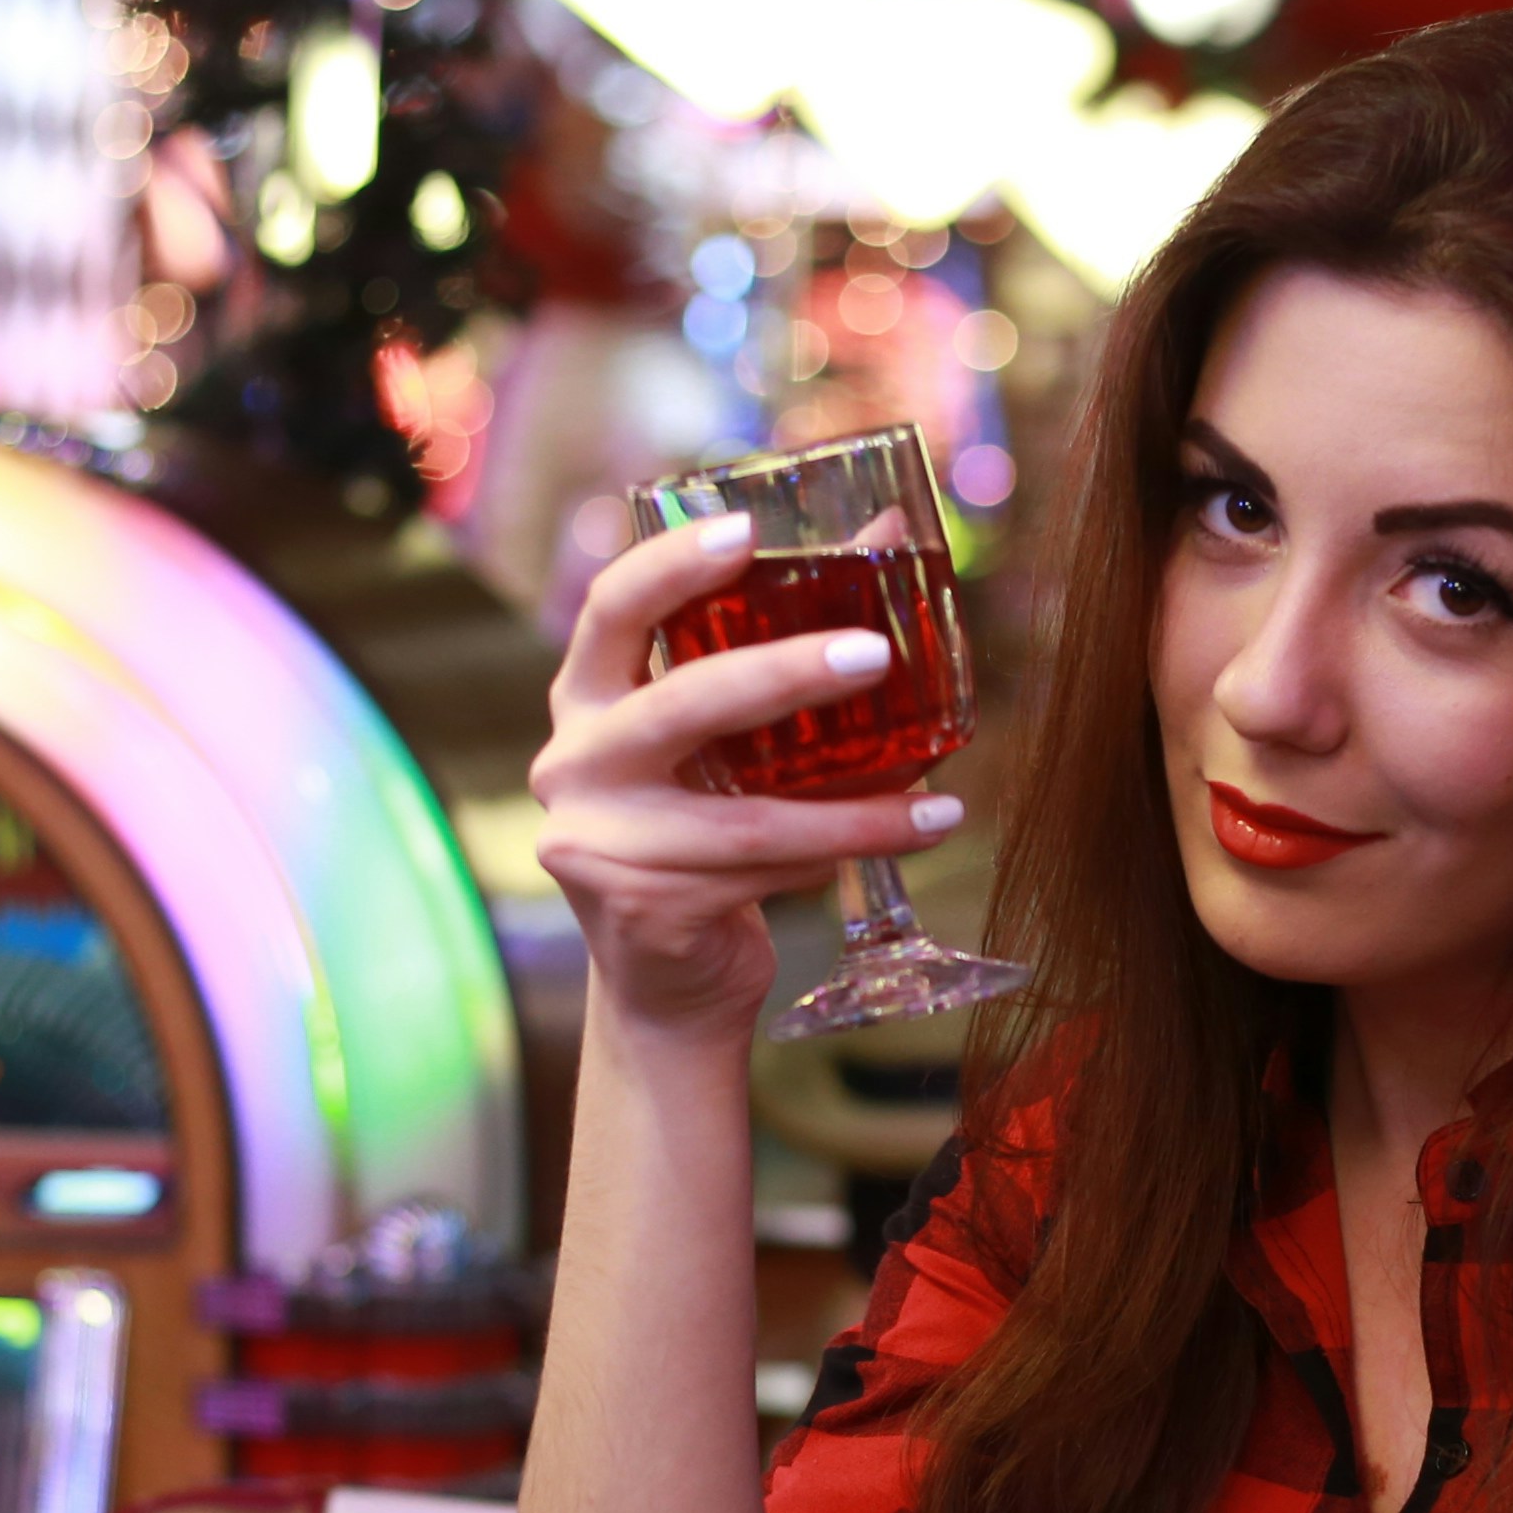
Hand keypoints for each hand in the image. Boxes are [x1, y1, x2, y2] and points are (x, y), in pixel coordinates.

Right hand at [530, 513, 961, 1043]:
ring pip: (745, 818)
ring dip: (855, 810)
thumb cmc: (705, 836)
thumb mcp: (726, 742)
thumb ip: (781, 646)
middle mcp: (573, 762)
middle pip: (680, 704)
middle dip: (783, 673)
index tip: (747, 532)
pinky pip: (761, 874)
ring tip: (940, 801)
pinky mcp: (640, 908)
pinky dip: (841, 855)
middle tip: (875, 654)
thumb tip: (887, 531)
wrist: (667, 981)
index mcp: (586, 699)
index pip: (610, 609)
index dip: (670, 565)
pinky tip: (904, 840)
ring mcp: (597, 841)